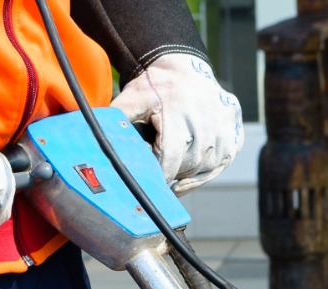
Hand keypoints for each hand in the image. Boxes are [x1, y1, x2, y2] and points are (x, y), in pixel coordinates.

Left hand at [111, 53, 242, 193]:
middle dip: (173, 174)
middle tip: (160, 176)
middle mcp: (205, 119)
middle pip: (188, 165)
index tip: (153, 184)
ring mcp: (224, 126)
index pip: (171, 158)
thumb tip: (92, 138)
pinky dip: (207, 170)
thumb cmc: (153, 86)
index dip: (161, 175)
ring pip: (206, 167)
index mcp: (178, 112)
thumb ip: (115, 119)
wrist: (184, 66)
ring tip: (176, 170)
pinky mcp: (235, 131)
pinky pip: (222, 162)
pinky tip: (193, 169)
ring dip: (189, 174)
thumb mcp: (131, 97)